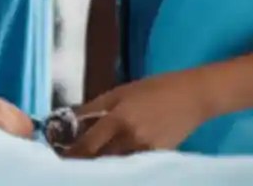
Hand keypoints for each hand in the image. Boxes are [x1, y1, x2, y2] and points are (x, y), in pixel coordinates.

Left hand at [66, 69, 217, 157]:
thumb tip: (71, 120)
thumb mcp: (119, 92)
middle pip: (100, 159)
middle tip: (71, 160)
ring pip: (116, 164)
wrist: (193, 96)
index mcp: (118, 118)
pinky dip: (121, 163)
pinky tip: (114, 159)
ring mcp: (146, 150)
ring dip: (101, 163)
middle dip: (84, 161)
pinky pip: (133, 164)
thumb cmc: (154, 89)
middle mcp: (130, 138)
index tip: (59, 156)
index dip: (72, 153)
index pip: (87, 144)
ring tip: (90, 159)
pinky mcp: (158, 157)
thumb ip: (94, 107)